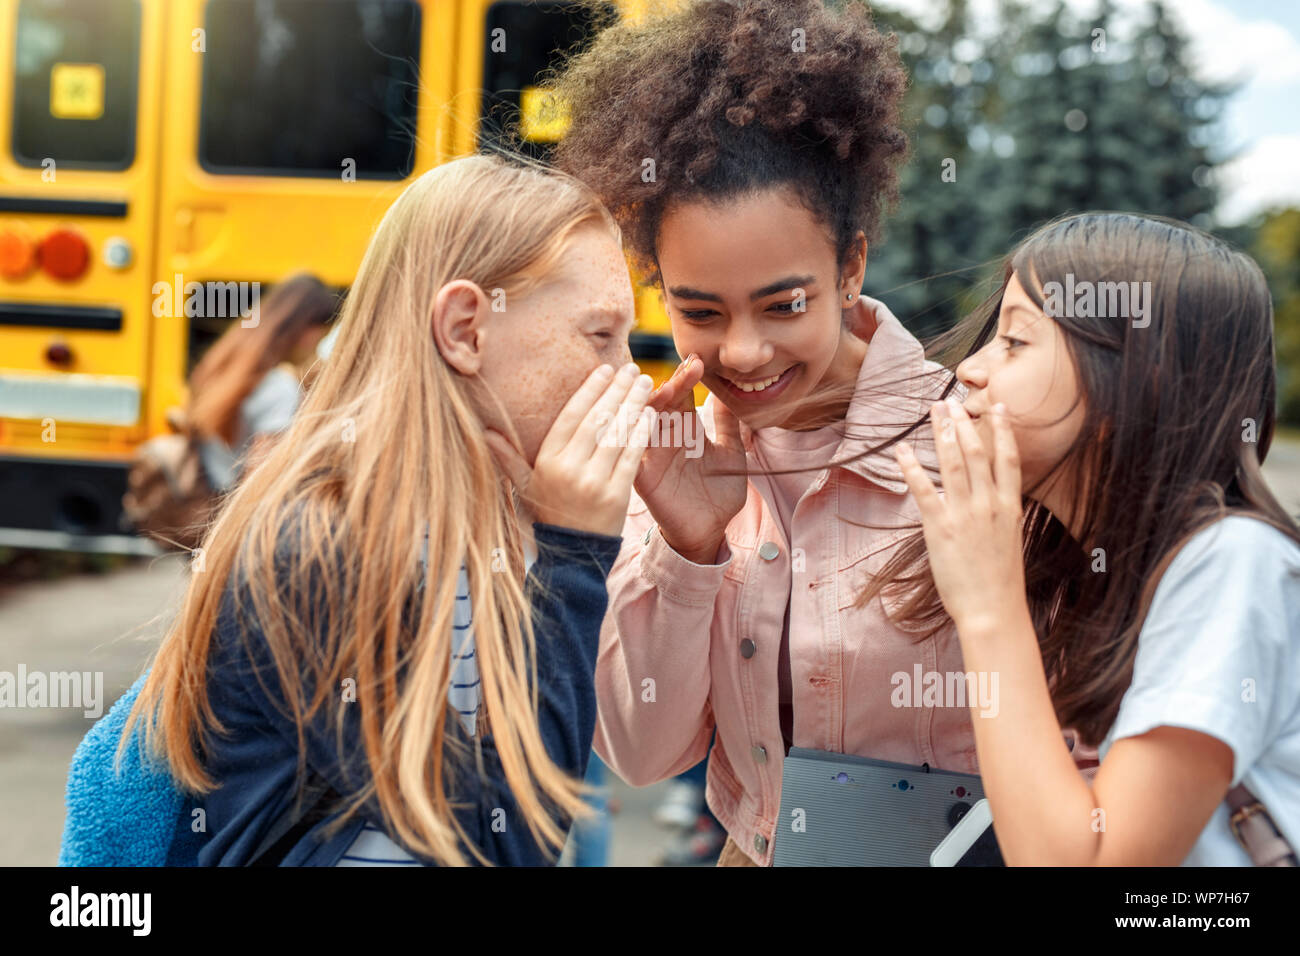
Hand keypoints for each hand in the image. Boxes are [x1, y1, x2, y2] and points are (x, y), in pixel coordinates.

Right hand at [485, 363, 654, 536]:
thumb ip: (508, 457)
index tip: (605, 369)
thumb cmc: (548, 513)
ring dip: (634, 404)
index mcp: (548, 461)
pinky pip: (632, 456)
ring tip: (645, 383)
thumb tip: (484, 431)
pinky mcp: (617, 495)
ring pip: (617, 433)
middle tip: (632, 368)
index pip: (572, 416)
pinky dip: (641, 432)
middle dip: (617, 390)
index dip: (590, 390)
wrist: (572, 555)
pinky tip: (649, 414)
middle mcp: (570, 468)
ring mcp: (595, 482)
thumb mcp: (523, 486)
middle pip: (598, 419)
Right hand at [635, 354, 747, 563]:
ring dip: (650, 405)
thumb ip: (728, 425)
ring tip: (662, 388)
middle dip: (672, 386)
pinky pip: (629, 454)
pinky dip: (631, 437)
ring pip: (641, 422)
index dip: (687, 378)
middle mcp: (664, 437)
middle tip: (686, 370)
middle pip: (661, 404)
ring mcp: (650, 456)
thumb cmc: (719, 492)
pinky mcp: (641, 477)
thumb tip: (728, 390)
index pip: (681, 395)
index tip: (698, 361)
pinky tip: (638, 422)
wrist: (710, 531)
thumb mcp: (731, 454)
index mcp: (685, 429)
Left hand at [893, 398, 1027, 634]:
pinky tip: (902, 450)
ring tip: (934, 411)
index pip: (1009, 459)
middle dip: (964, 423)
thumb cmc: (1002, 582)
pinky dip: (911, 467)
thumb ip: (1002, 515)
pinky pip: (924, 489)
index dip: (1003, 430)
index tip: (999, 407)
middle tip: (953, 401)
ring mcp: (965, 514)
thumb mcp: (1010, 540)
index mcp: (1010, 507)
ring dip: (941, 433)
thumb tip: (994, 498)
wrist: (993, 610)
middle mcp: (989, 504)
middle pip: (977, 452)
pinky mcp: (940, 527)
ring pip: (953, 463)